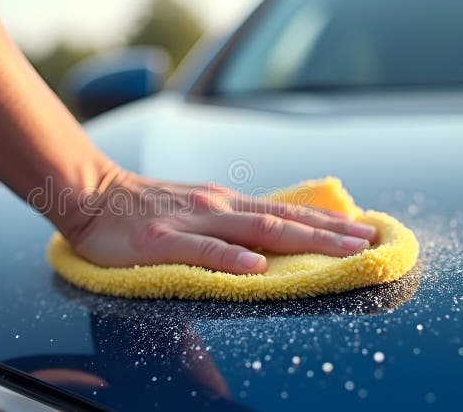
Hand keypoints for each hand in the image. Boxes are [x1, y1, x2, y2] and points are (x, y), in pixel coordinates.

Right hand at [57, 167, 377, 274]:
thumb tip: (262, 258)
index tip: (365, 231)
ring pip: (255, 231)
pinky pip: (201, 249)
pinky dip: (230, 257)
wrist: (92, 194)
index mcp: (226, 204)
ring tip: (340, 251)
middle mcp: (217, 207)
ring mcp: (191, 220)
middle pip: (283, 221)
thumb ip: (227, 232)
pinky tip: (257, 269)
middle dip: (330, 233)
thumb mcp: (193, 215)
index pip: (286, 214)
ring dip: (302, 239)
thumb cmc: (143, 209)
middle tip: (370, 243)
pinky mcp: (161, 239)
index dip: (327, 224)